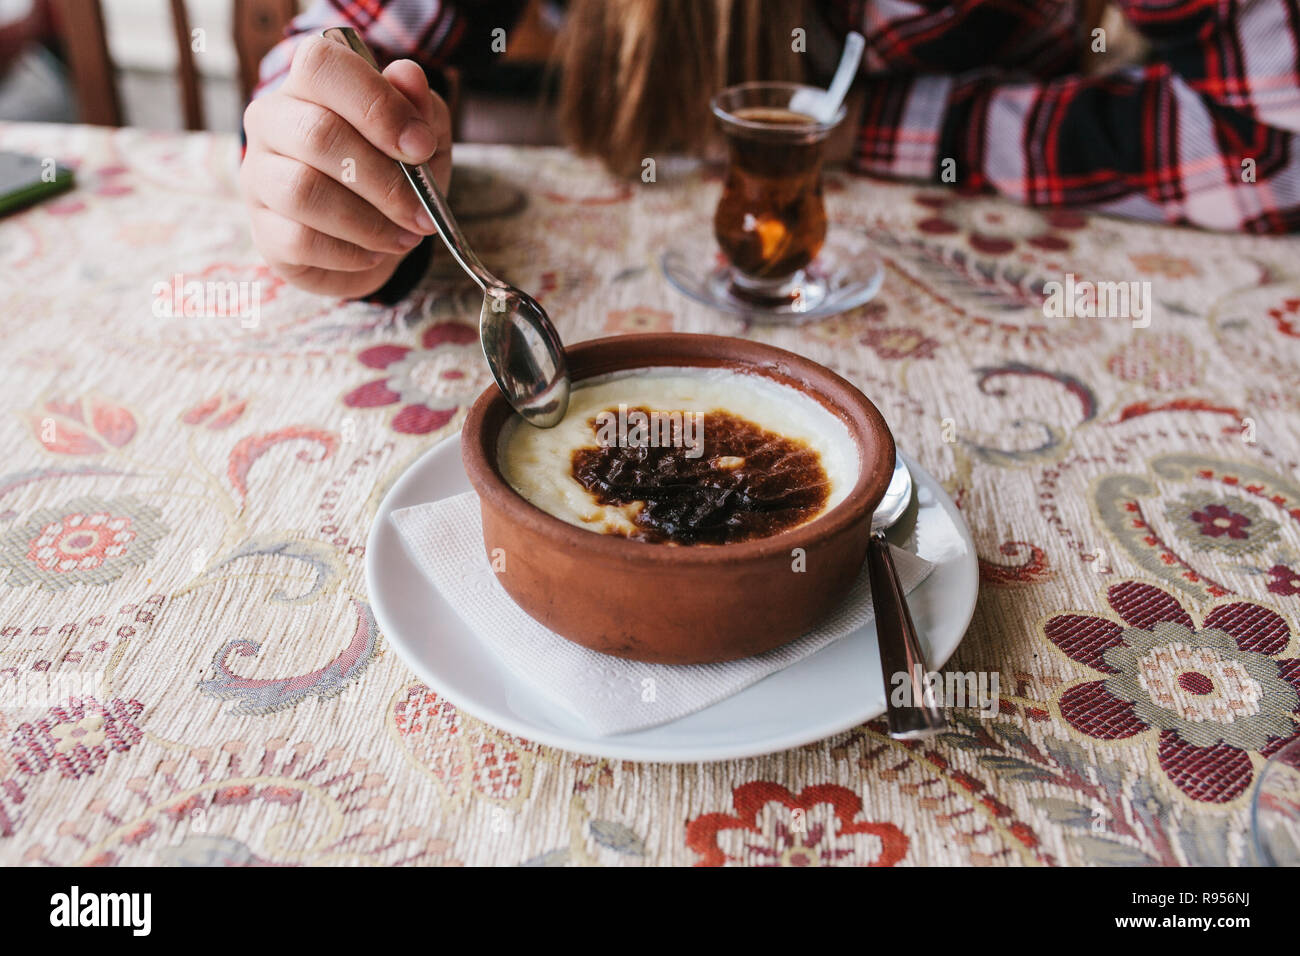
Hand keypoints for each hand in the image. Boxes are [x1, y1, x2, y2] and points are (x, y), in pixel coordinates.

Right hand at [240, 36, 451, 296]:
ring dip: (368, 222)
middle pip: (317, 134)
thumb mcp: (423, 140)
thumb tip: (409, 77)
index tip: (421, 147)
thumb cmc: (396, 177)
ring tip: (404, 237)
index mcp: (310, 85)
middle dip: (384, 180)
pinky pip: (299, 240)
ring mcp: (259, 177)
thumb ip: (420, 109)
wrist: (374, 241)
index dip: (375, 103)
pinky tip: (373, 253)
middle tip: (423, 211)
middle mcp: (272, 122)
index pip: (322, 64)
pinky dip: (349, 253)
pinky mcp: (263, 231)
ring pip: (303, 191)